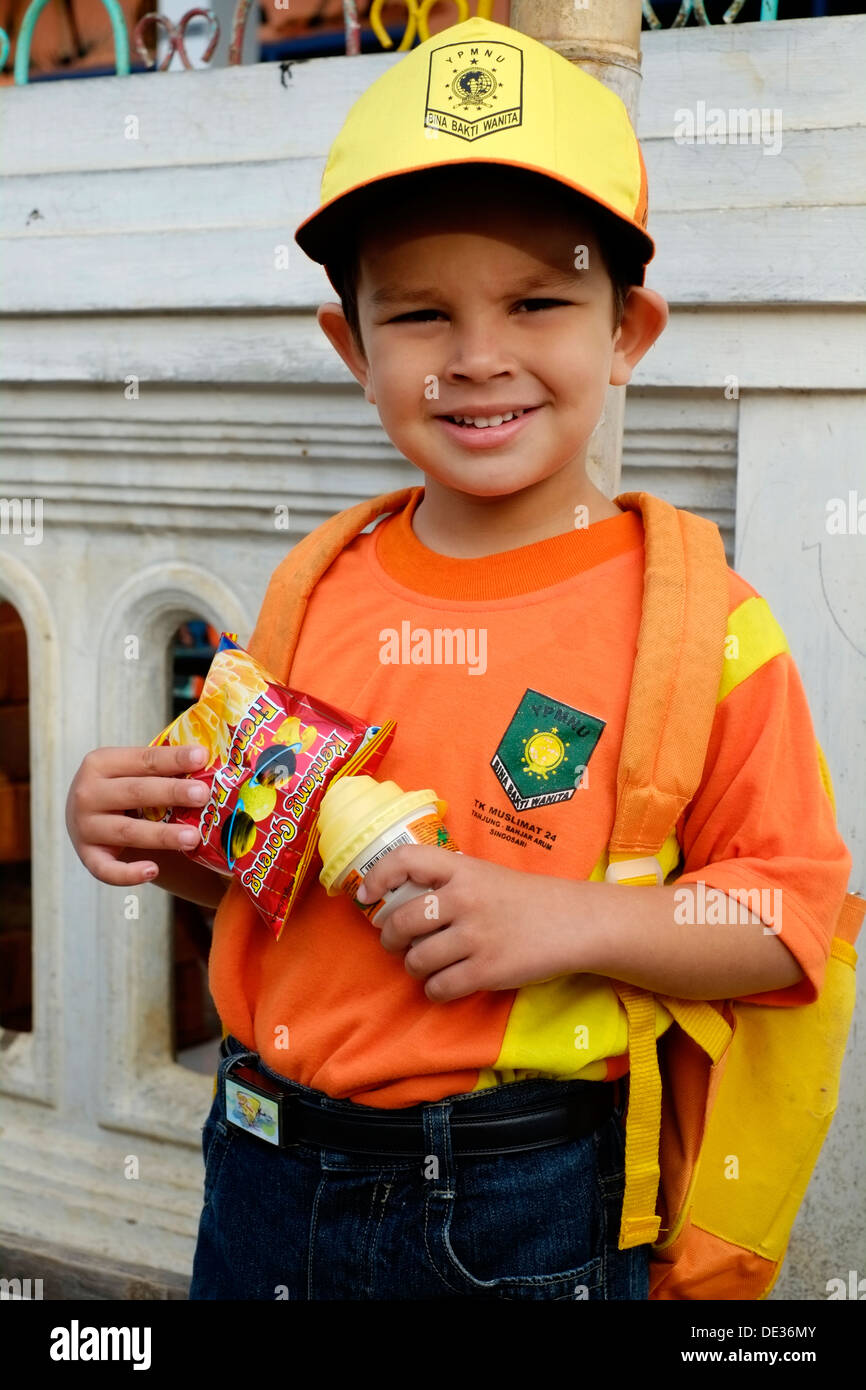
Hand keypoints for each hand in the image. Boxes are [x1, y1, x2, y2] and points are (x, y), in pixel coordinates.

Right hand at [65, 744, 210, 886]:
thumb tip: (208, 760)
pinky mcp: (88, 857)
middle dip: (172, 793)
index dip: (174, 759)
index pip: (143, 760)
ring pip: (128, 831)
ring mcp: (85, 827)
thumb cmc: (121, 788)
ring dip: (161, 835)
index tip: (202, 757)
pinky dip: (128, 874)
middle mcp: (87, 793)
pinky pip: (107, 869)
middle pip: (136, 792)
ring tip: (193, 838)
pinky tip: (152, 871)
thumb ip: (163, 767)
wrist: (86, 816)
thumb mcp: (132, 771)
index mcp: (101, 763)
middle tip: (203, 795)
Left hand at [357, 845, 584, 1001]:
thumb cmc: (524, 899)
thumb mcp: (484, 875)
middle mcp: (464, 899)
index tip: (366, 895)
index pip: (405, 859)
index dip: (377, 877)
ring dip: (414, 966)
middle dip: (390, 938)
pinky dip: (436, 989)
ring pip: (416, 960)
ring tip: (427, 963)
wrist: (573, 922)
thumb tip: (396, 900)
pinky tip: (447, 982)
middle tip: (397, 942)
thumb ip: (446, 881)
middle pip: (401, 921)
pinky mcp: (487, 971)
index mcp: (462, 869)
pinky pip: (438, 987)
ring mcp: (475, 936)